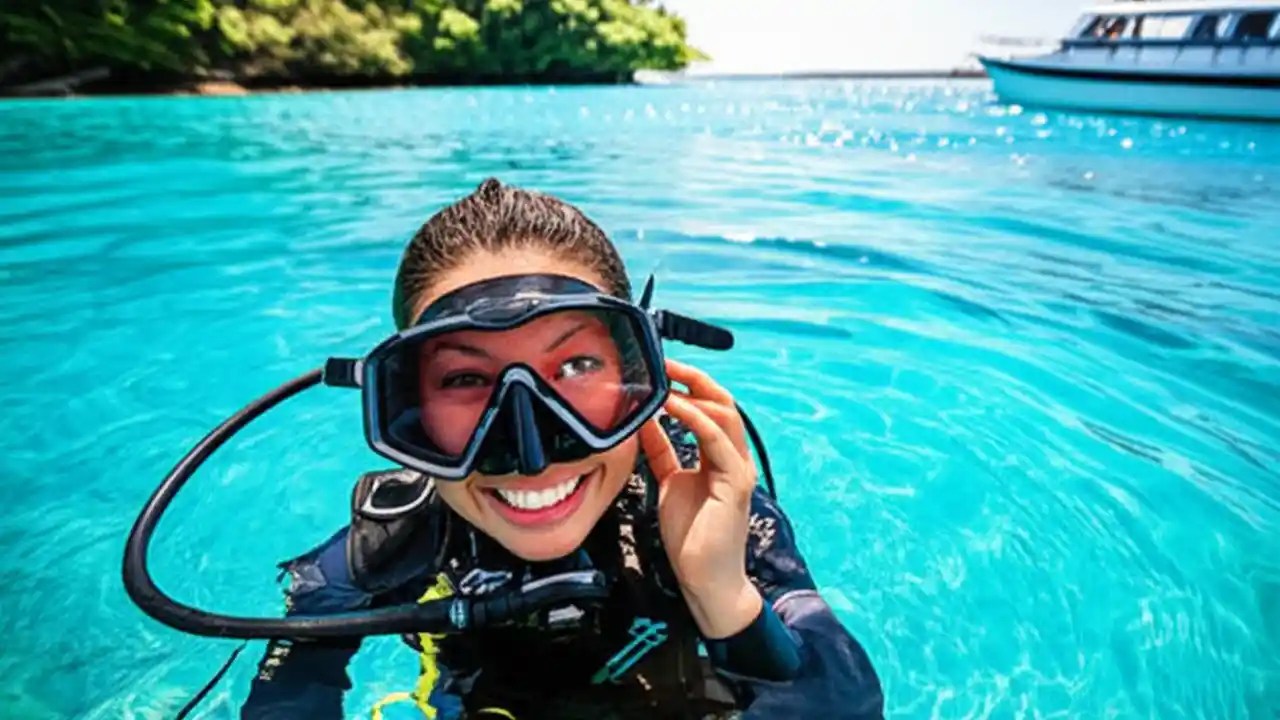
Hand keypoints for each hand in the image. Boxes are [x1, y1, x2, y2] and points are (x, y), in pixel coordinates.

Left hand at [639, 358, 762, 638]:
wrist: (705, 579)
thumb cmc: (691, 535)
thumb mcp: (669, 482)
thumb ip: (661, 452)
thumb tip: (643, 422)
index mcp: (720, 456)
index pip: (710, 407)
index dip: (688, 385)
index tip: (660, 368)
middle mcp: (734, 458)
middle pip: (722, 403)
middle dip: (693, 378)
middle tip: (662, 362)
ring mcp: (738, 470)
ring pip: (724, 416)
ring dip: (694, 393)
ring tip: (665, 380)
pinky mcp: (735, 485)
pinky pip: (719, 442)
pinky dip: (697, 420)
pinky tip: (674, 408)